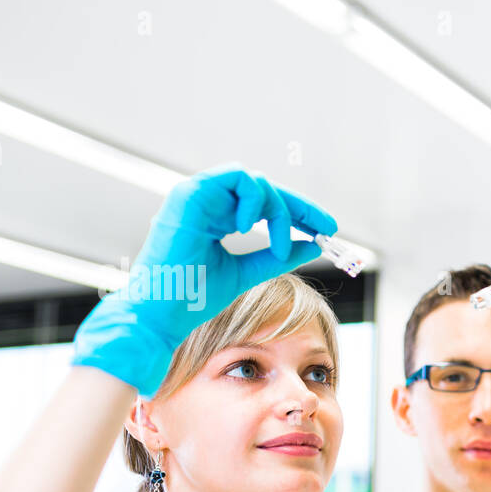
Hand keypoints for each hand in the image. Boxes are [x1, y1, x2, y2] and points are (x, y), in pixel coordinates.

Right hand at [71, 164, 337, 396]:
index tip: (327, 228)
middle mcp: (207, 202)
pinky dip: (256, 200)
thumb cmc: (194, 296)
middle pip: (264, 188)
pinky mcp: (190, 195)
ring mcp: (197, 195)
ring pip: (253, 180)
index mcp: (217, 217)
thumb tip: (313, 245)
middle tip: (326, 227)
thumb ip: (275, 257)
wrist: (163, 314)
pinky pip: (237, 178)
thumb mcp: (246, 273)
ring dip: (278, 210)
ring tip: (280, 246)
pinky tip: (255, 229)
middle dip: (300, 206)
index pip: (264, 204)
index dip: (298, 212)